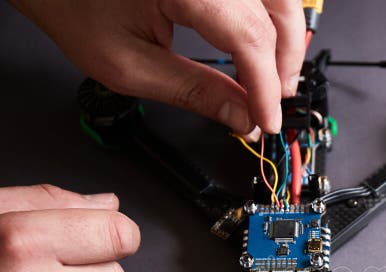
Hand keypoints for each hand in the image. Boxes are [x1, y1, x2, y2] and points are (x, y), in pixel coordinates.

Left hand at [9, 0, 305, 134]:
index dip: (265, 86)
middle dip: (282, 65)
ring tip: (274, 79)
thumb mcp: (129, 65)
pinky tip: (265, 46)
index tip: (267, 120)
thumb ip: (194, 92)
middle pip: (274, 14)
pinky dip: (271, 19)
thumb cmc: (73, 6)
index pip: (248, 37)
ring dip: (285, 39)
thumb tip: (242, 117)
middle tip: (272, 105)